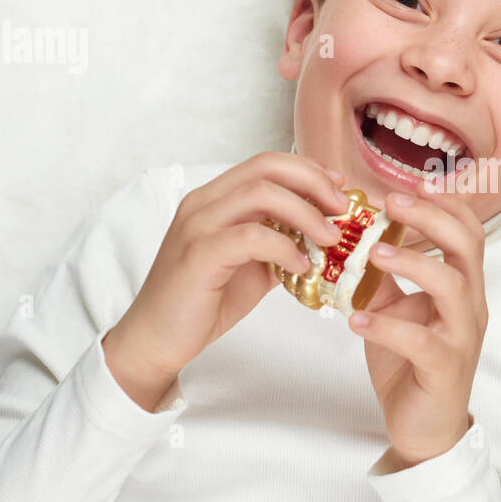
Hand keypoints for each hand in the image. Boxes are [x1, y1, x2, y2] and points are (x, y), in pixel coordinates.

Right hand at [102, 151, 348, 409]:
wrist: (157, 338)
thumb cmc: (202, 301)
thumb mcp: (251, 266)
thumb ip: (280, 244)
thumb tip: (324, 237)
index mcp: (215, 198)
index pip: (267, 163)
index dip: (308, 170)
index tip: (339, 189)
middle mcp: (204, 202)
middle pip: (267, 168)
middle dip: (314, 183)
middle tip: (343, 210)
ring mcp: (198, 226)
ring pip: (261, 194)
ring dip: (306, 214)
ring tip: (329, 240)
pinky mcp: (198, 255)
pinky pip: (250, 237)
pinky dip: (284, 247)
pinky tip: (300, 266)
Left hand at [350, 180, 487, 464]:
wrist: (425, 428)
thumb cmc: (411, 366)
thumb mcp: (394, 310)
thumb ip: (382, 277)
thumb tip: (352, 238)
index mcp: (462, 287)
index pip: (468, 231)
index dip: (445, 203)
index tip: (412, 183)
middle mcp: (470, 306)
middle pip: (467, 246)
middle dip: (431, 217)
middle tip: (392, 203)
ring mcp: (461, 336)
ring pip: (451, 286)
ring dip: (412, 262)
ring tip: (373, 253)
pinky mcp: (444, 367)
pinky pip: (419, 340)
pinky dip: (385, 325)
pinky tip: (355, 319)